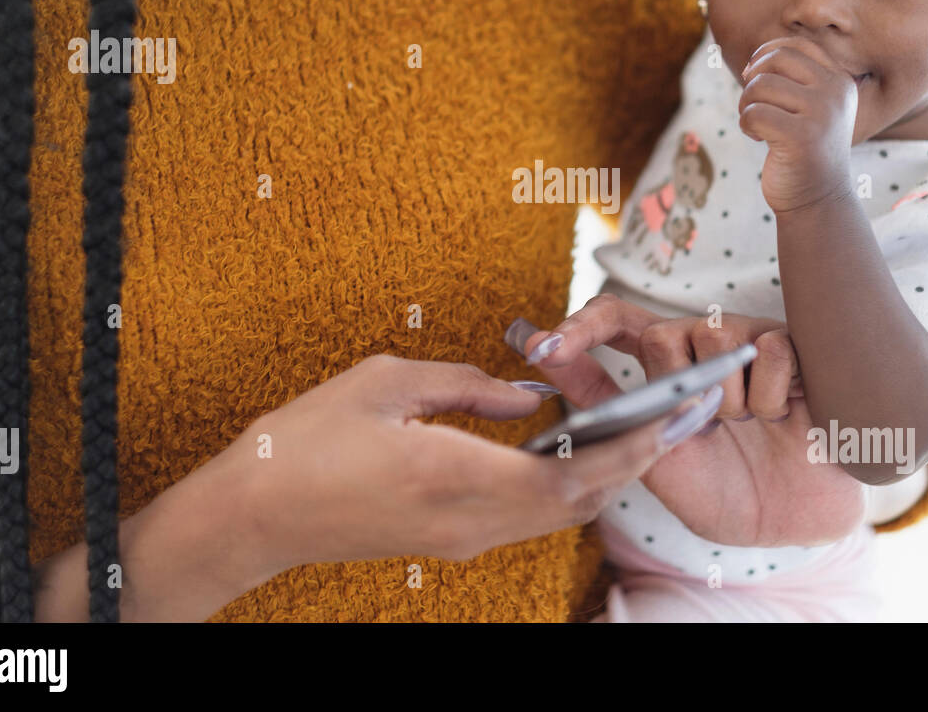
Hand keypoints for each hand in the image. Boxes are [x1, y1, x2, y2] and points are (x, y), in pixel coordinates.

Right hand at [221, 354, 693, 575]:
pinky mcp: (448, 543)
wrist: (253, 515)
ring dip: (602, 476)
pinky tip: (568, 447)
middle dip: (634, 462)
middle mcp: (470, 521)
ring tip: (634, 427)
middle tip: (674, 416)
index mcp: (456, 475)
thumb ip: (468, 386)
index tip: (674, 416)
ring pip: (557, 514)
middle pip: (579, 501)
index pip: (574, 473)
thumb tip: (530, 394)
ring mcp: (460, 540)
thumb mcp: (385, 383)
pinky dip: (564, 486)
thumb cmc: (305, 440)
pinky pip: (527, 518)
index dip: (632, 448)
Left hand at [510, 297, 867, 546]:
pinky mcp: (791, 345)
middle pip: (660, 334)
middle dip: (673, 386)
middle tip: (705, 428)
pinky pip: (766, 352)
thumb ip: (607, 411)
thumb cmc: (723, 490)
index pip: (612, 321)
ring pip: (713, 340)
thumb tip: (547, 360)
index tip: (539, 348)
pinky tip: (784, 419)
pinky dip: (771, 400)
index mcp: (662, 364)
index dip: (576, 328)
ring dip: (729, 405)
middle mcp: (699, 343)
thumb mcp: (653, 458)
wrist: (795, 520)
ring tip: (750, 428)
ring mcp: (744, 341)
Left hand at [738, 35, 858, 214]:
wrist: (818, 200)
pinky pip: (753, 113)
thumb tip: (753, 60)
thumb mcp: (809, 108)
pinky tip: (759, 139)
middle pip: (776, 60)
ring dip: (746, 105)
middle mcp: (836, 92)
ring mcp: (822, 114)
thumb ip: (792, 80)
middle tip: (753, 104)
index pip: (796, 46)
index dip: (766, 56)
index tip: (755, 78)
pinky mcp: (801, 137)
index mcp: (840, 81)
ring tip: (757, 125)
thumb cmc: (805, 150)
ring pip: (760, 86)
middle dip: (753, 79)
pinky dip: (746, 125)